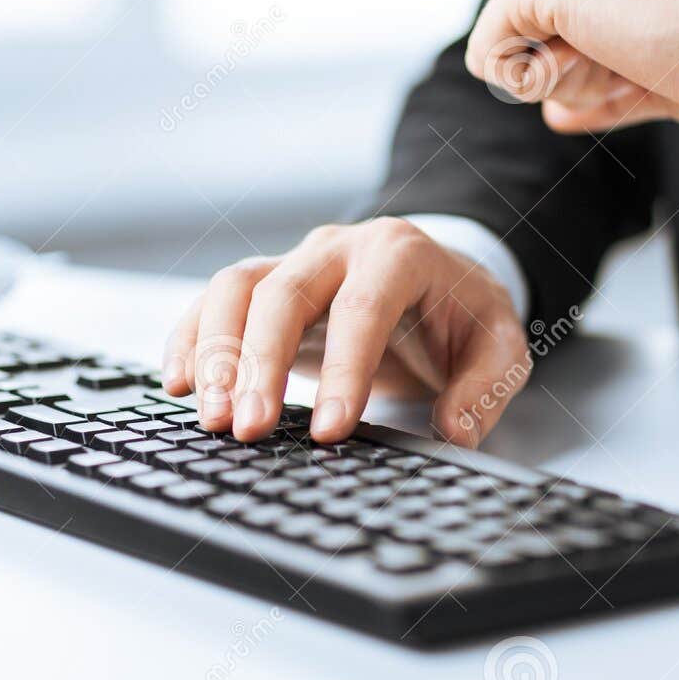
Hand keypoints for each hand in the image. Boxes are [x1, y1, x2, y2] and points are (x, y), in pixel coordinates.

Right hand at [161, 218, 530, 446]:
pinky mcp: (265, 282)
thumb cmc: (463, 313)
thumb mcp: (500, 345)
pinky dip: (189, 338)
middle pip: (283, 293)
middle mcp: (338, 248)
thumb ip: (484, 386)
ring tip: (211, 417)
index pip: (362, 309)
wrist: (440, 275)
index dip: (343, 370)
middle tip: (249, 430)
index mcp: (400, 254)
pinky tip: (177, 383)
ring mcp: (294, 259)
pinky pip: (213, 301)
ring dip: (215, 353)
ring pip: (235, 289)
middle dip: (260, 365)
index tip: (329, 431)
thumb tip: (456, 431)